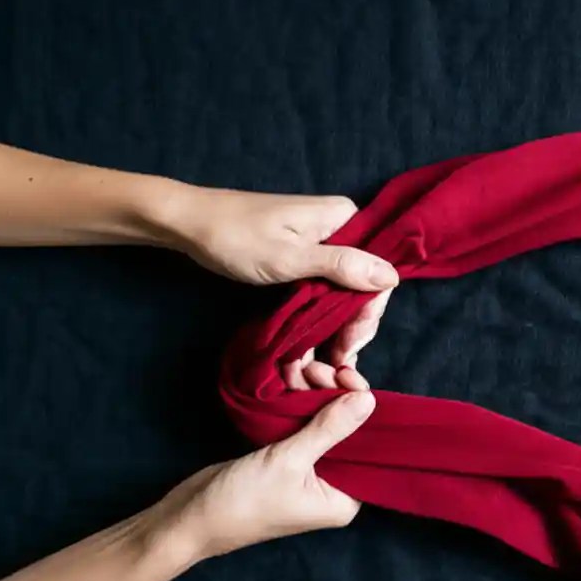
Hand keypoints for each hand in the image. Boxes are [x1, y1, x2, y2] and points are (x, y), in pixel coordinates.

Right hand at [148, 391, 373, 561]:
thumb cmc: (242, 500)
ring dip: (314, 393)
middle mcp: (334, 486)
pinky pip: (303, 424)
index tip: (346, 375)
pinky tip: (291, 379)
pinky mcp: (287, 459)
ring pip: (324, 422)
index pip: (371, 444)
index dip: (362, 406)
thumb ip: (330, 429)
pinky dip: (299, 402)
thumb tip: (369, 400)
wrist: (189, 517)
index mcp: (345, 498)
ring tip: (297, 369)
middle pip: (349, 430)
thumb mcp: (289, 461)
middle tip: (314, 370)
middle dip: (334, 394)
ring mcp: (310, 472)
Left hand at [159, 187, 395, 381]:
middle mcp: (340, 227)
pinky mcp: (304, 254)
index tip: (349, 348)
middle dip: (353, 325)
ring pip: (344, 290)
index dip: (368, 314)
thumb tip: (391, 278)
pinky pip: (325, 287)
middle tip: (335, 363)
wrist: (190, 223)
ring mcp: (322, 241)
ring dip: (337, 326)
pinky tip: (314, 344)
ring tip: (324, 362)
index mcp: (345, 217)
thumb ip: (341, 266)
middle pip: (363, 283)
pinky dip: (321, 315)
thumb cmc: (236, 236)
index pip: (379, 271)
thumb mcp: (290, 256)